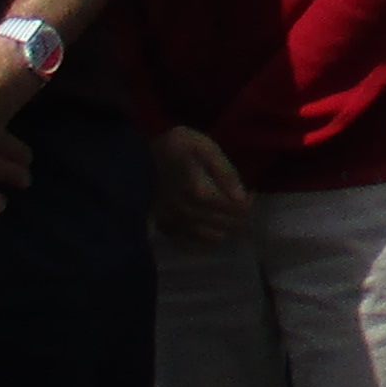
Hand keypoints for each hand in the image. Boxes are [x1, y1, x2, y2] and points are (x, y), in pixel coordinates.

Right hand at [148, 124, 252, 245]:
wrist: (134, 157)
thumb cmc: (174, 146)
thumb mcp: (204, 147)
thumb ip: (225, 171)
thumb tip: (242, 197)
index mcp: (199, 191)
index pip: (236, 209)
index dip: (248, 202)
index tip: (251, 192)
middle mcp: (188, 212)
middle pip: (227, 224)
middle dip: (241, 215)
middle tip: (243, 201)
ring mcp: (176, 222)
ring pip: (215, 236)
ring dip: (228, 226)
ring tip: (228, 211)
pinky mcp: (166, 227)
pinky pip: (196, 240)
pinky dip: (210, 234)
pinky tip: (211, 220)